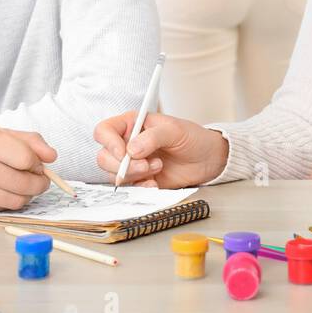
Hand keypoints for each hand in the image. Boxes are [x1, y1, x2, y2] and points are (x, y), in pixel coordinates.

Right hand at [0, 127, 56, 212]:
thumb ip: (27, 140)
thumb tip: (52, 156)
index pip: (25, 158)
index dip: (37, 164)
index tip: (37, 164)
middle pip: (24, 183)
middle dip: (39, 183)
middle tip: (39, 180)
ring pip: (16, 201)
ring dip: (27, 195)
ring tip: (24, 186)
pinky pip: (1, 209)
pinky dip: (9, 202)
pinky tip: (4, 192)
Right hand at [94, 111, 229, 187]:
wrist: (207, 159)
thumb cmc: (192, 137)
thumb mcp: (174, 130)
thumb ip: (152, 137)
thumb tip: (131, 150)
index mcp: (132, 124)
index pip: (104, 131)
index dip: (108, 143)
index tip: (124, 153)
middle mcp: (127, 143)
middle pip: (104, 157)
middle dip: (123, 165)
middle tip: (147, 165)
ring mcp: (133, 163)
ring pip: (114, 174)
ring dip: (135, 175)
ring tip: (158, 167)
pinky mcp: (140, 180)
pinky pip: (129, 188)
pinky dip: (140, 188)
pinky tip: (155, 184)